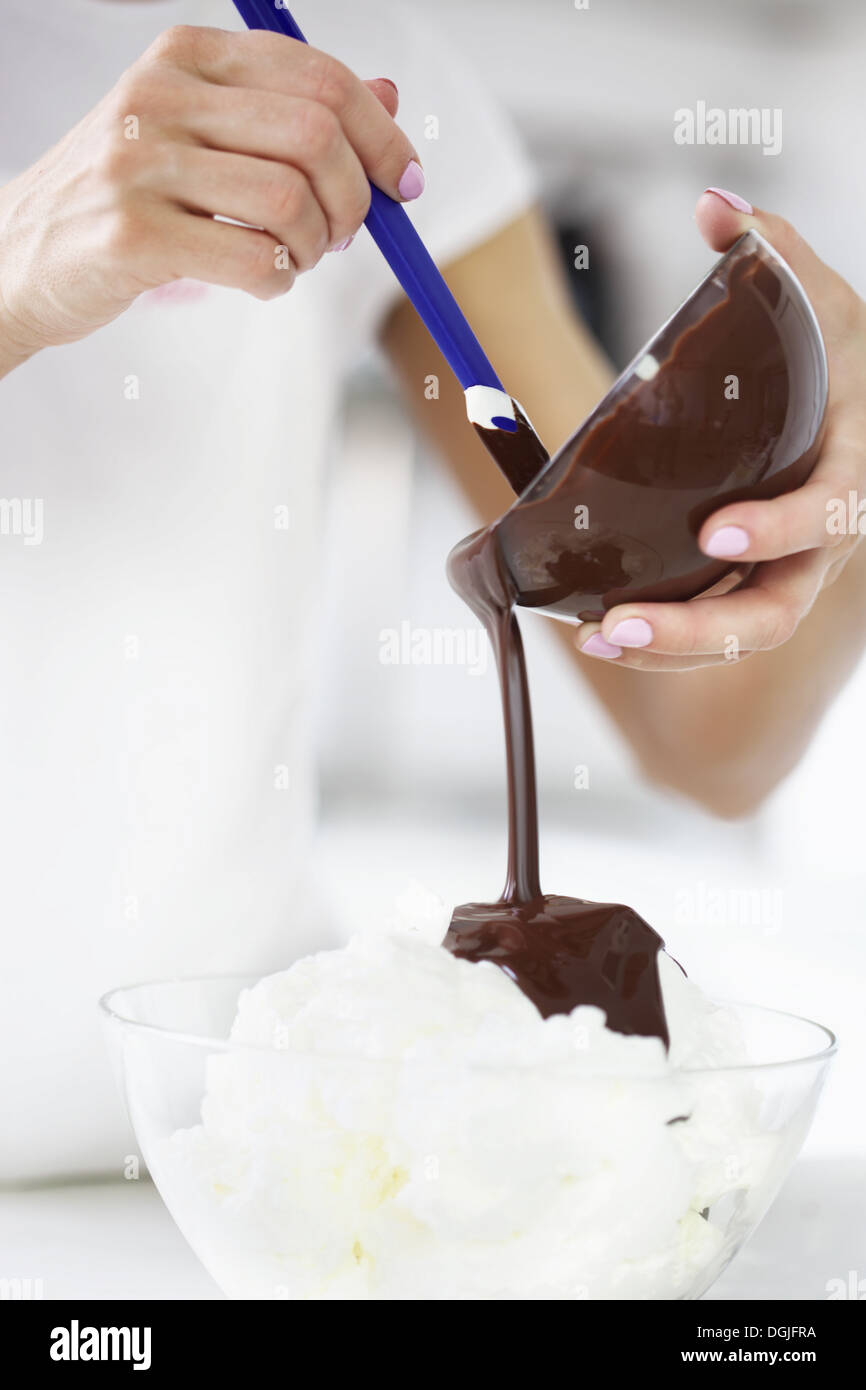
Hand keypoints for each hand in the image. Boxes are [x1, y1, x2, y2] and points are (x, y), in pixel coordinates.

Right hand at [0, 26, 422, 370]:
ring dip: (312, 248)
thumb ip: (290, 111)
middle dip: (353, 200)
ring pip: (289, 201)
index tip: (405, 185)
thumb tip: (388, 98)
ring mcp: (141, 163)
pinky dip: (277, 284)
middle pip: (316, 136)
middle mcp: (161, 95)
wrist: (21, 253)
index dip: (381, 137)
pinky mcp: (133, 235)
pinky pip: (252, 261)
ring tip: (290, 261)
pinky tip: (261, 283)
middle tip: (340, 237)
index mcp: (187, 56)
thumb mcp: (203, 132)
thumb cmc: (128, 195)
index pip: (320, 79)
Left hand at [577, 189, 865, 670]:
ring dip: (666, 647)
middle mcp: (821, 542)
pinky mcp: (748, 586)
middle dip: (699, 627)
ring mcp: (784, 573)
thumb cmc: (836, 362)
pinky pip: (709, 629)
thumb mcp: (825, 303)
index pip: (830, 515)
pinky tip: (593, 630)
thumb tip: (716, 205)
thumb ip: (779, 256)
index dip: (782, 530)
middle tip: (620, 624)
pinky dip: (659, 639)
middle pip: (775, 611)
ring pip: (736, 635)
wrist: (849, 415)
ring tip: (595, 636)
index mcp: (849, 472)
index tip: (719, 531)